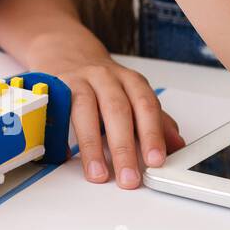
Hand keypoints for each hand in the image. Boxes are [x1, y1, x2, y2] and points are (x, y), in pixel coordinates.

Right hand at [27, 41, 184, 188]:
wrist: (66, 52)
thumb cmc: (102, 82)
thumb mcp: (133, 96)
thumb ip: (155, 120)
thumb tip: (177, 146)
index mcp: (130, 81)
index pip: (145, 106)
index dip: (152, 134)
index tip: (155, 161)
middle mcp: (104, 77)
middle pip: (116, 110)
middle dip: (123, 147)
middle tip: (128, 177)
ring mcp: (77, 80)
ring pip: (84, 110)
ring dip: (92, 146)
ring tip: (98, 173)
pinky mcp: (52, 87)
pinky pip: (56, 110)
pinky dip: (60, 134)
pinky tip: (65, 155)